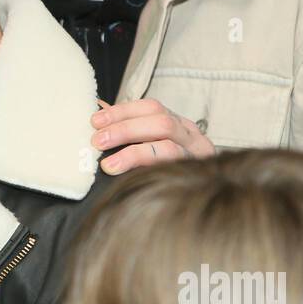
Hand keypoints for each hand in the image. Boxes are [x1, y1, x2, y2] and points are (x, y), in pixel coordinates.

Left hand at [90, 98, 214, 173]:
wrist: (206, 195)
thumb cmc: (167, 164)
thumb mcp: (150, 142)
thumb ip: (126, 126)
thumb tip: (96, 108)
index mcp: (177, 123)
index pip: (151, 108)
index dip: (122, 112)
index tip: (96, 121)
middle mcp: (190, 136)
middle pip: (161, 123)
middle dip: (126, 129)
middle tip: (98, 141)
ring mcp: (197, 156)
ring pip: (168, 147)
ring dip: (134, 153)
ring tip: (108, 165)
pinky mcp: (198, 176)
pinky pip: (174, 172)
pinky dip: (149, 172)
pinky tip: (132, 179)